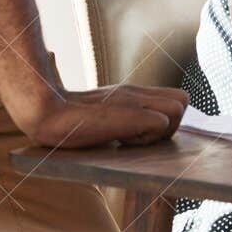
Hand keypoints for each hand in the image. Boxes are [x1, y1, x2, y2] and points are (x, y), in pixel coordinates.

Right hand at [24, 83, 188, 148]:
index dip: (168, 119)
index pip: (178, 98)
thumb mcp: (104, 113)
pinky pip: (161, 125)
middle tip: (137, 135)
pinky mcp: (131, 113)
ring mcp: (134, 100)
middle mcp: (138, 92)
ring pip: (177, 112)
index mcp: (134, 93)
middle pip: (183, 102)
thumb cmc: (71, 121)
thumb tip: (139, 126)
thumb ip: (124, 116)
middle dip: (169, 125)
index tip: (143, 132)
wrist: (48, 114)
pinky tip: (121, 139)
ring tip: (125, 136)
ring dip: (157, 132)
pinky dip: (146, 137)